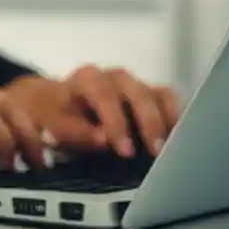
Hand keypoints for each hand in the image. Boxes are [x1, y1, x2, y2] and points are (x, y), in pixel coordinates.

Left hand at [1, 66, 182, 158]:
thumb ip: (77, 132)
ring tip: (170, 147)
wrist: (52, 104)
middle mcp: (112, 77)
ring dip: (165, 121)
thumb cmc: (53, 115)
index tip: (124, 150)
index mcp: (86, 79)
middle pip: (138, 92)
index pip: (105, 96)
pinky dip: (174, 117)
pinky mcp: (147, 95)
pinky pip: (166, 99)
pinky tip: (176, 139)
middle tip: (154, 152)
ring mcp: (132, 84)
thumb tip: (103, 139)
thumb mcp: (54, 125)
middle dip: (147, 122)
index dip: (116, 123)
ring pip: (157, 94)